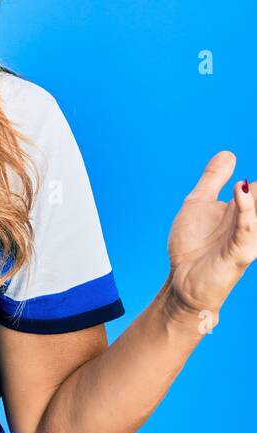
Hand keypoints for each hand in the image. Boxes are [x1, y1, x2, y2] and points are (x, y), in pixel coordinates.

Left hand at [165, 150, 253, 323]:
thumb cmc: (193, 244)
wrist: (183, 279)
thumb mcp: (199, 203)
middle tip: (256, 180)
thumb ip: (214, 179)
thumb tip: (229, 153)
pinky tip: (242, 191)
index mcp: (244, 207)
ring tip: (250, 182)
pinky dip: (248, 210)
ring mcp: (247, 236)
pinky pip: (248, 229)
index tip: (250, 175)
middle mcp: (251, 220)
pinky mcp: (240, 252)